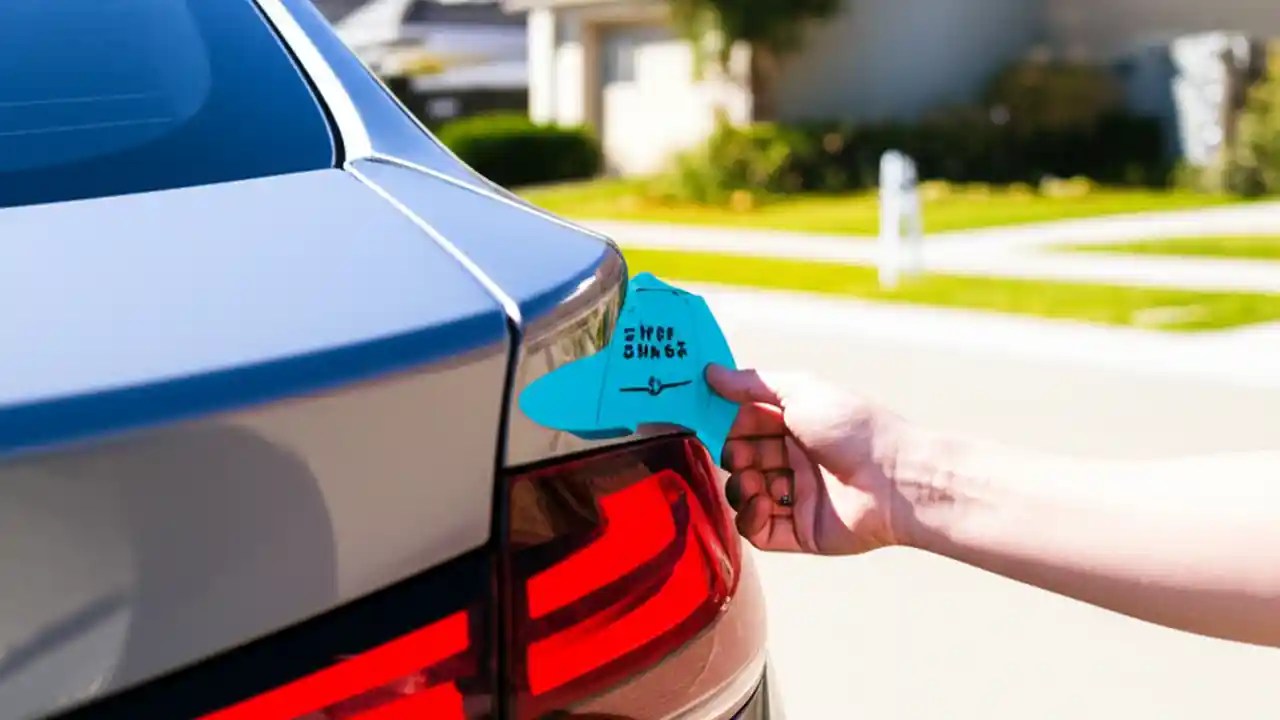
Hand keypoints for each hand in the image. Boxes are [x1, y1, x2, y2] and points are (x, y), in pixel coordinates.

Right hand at [707, 364, 905, 554]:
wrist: (896, 479)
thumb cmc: (854, 428)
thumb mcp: (801, 391)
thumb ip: (752, 383)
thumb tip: (710, 372)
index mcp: (796, 425)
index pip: (745, 425)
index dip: (726, 425)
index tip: (711, 423)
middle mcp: (795, 460)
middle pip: (741, 461)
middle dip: (732, 458)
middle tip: (741, 458)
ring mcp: (797, 497)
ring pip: (745, 496)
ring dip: (739, 488)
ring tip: (753, 483)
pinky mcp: (800, 532)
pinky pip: (759, 531)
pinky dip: (750, 519)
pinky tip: (761, 504)